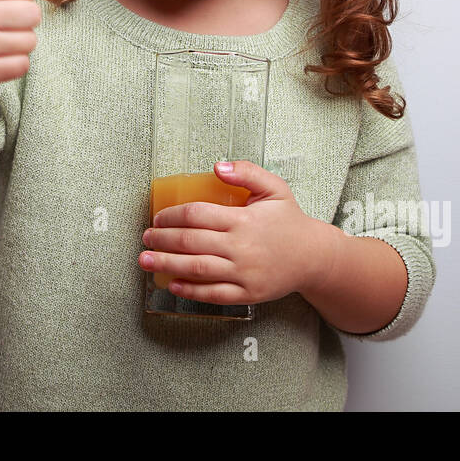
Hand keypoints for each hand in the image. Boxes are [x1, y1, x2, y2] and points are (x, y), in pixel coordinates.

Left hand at [139, 160, 344, 304]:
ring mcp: (243, 273)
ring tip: (146, 260)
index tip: (158, 217)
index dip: (172, 215)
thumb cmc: (289, 221)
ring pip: (197, 268)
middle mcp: (241, 247)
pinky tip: (172, 284)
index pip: (197, 214)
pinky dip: (190, 290)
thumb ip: (247, 172)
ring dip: (166, 264)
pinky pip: (212, 294)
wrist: (314, 257)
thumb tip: (217, 166)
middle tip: (145, 238)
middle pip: (191, 241)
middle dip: (162, 239)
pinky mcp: (247, 294)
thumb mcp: (274, 188)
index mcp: (244, 219)